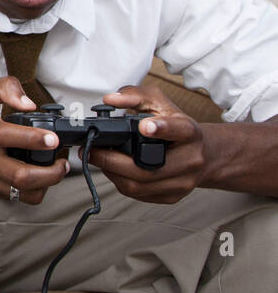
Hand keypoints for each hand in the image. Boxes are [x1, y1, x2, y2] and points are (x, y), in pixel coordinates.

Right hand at [0, 77, 69, 203]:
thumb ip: (6, 87)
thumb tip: (29, 104)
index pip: (4, 135)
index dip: (32, 138)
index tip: (53, 139)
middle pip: (19, 175)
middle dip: (50, 173)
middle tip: (63, 163)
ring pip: (21, 192)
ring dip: (46, 184)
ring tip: (55, 172)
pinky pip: (15, 197)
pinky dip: (32, 189)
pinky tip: (37, 176)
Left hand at [88, 83, 204, 203]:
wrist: (202, 154)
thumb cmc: (176, 126)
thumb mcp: (159, 103)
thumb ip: (134, 95)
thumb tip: (111, 99)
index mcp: (190, 132)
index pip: (179, 130)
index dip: (161, 128)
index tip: (144, 126)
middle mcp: (191, 159)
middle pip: (147, 169)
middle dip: (111, 160)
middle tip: (90, 150)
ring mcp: (183, 182)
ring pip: (138, 186)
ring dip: (111, 172)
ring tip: (98, 158)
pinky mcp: (172, 197)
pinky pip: (138, 194)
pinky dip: (119, 182)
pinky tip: (113, 169)